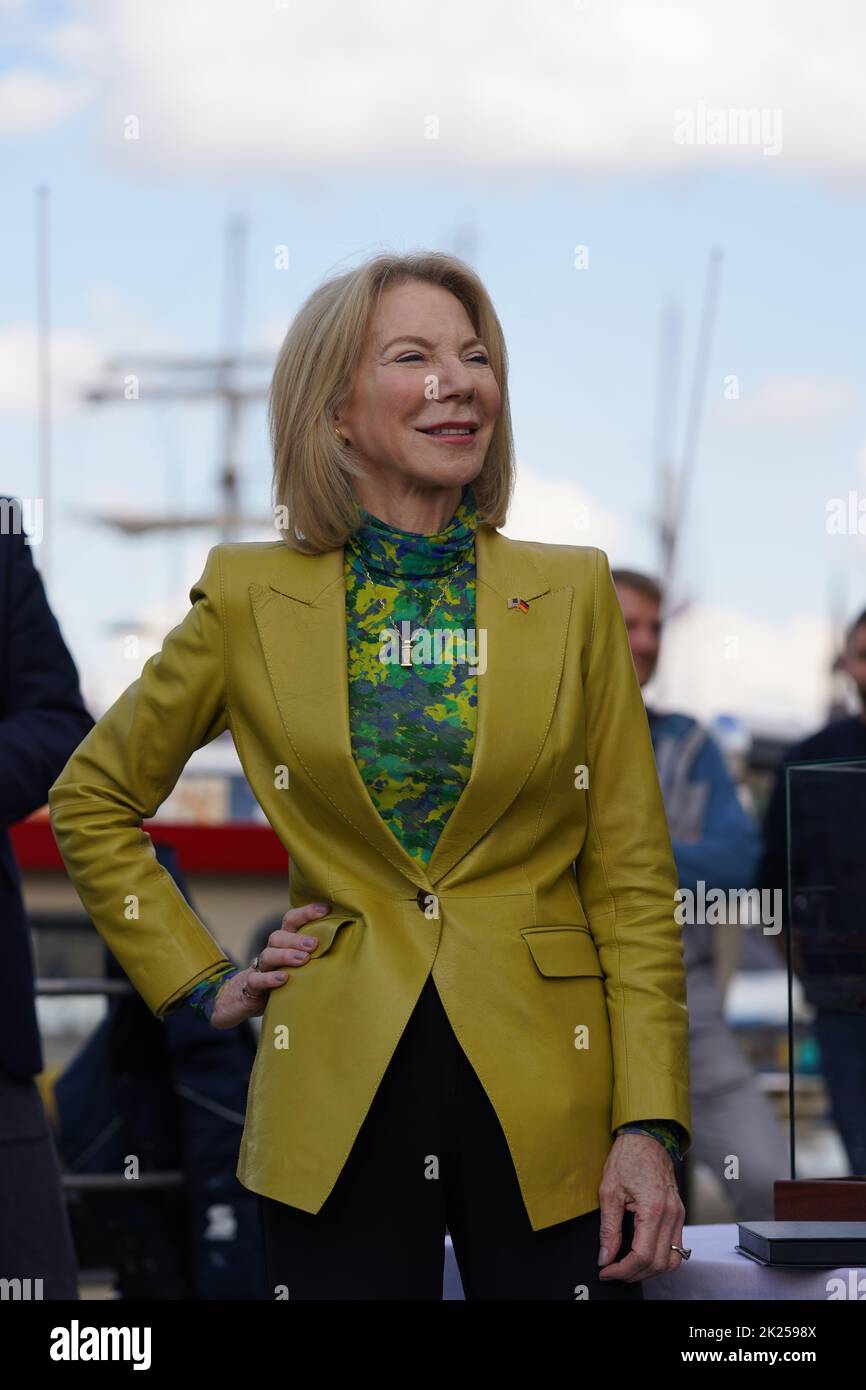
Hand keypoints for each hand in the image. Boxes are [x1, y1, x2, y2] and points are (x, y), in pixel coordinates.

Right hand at [210, 901, 330, 1028]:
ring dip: (286, 955)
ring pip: (268, 954)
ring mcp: (260, 968)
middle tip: (314, 944)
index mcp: (284, 943)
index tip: (326, 909)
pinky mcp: (252, 986)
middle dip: (297, 937)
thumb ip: (316, 956)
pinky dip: (269, 978)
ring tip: (303, 959)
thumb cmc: (282, 979)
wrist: (245, 999)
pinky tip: (283, 979)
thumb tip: (351, 946)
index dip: (306, 912)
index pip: (291, 921)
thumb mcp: (299, 966)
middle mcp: (272, 951)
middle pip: (279, 936)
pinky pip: (257, 979)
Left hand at [596, 1133, 685, 1281]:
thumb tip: (605, 1255)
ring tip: (627, 1267)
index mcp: (654, 1209)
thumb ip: (608, 1228)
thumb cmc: (628, 1157)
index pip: (643, 1256)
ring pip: (672, 1260)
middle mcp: (671, 1215)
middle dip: (634, 1274)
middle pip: (659, 1263)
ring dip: (650, 1270)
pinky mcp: (679, 1214)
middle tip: (613, 1271)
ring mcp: (679, 1215)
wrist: (647, 1137)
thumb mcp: (609, 1191)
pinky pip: (676, 1247)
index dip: (623, 1270)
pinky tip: (642, 1255)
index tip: (607, 1270)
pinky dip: (660, 1258)